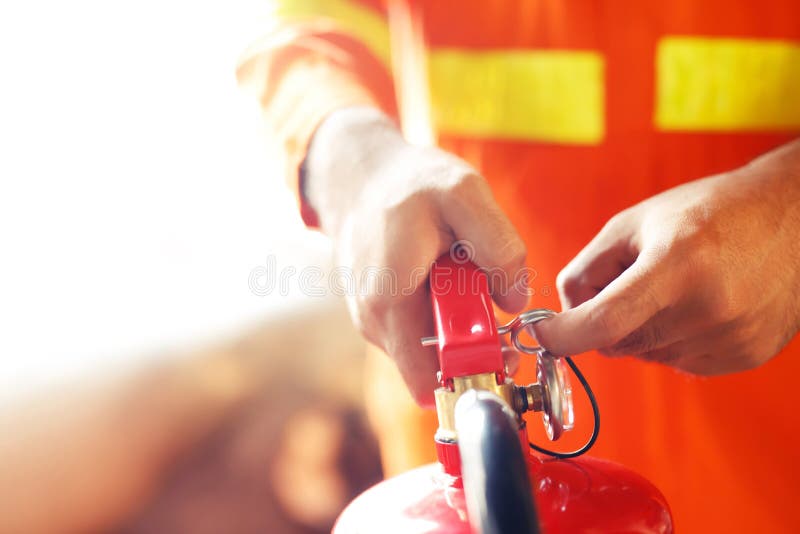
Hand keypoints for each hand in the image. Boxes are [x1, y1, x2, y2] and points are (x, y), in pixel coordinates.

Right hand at [304, 108, 528, 405]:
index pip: (429, 382)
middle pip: (437, 369)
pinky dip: (443, 314)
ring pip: (432, 351)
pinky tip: (447, 278)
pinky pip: (422, 333)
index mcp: (388, 302)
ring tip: (468, 278)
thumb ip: (500, 248)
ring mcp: (372, 323)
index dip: (475, 370)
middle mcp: (373, 323)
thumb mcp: (466, 195)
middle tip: (494, 298)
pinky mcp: (378, 318)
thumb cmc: (409, 183)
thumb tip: (515, 301)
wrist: (360, 175)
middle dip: (475, 345)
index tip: (505, 347)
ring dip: (461, 326)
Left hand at [536, 140, 799, 374]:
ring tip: (675, 285)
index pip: (603, 323)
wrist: (791, 218)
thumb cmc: (708, 211)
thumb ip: (586, 269)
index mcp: (677, 265)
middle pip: (619, 342)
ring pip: (647, 355)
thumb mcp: (634, 223)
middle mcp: (707, 309)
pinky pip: (679, 361)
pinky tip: (696, 303)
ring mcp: (730, 338)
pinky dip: (672, 339)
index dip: (562, 336)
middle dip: (605, 321)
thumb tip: (564, 314)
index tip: (542, 334)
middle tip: (630, 282)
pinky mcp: (745, 356)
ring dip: (641, 330)